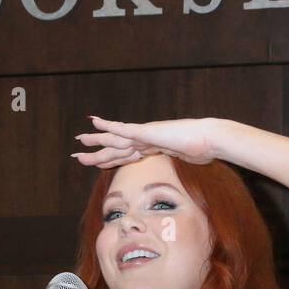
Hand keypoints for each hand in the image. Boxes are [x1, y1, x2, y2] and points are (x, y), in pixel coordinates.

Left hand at [72, 115, 219, 168]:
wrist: (210, 139)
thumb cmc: (205, 150)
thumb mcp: (190, 162)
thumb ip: (186, 162)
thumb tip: (196, 165)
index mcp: (153, 149)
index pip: (127, 156)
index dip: (110, 159)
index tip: (96, 162)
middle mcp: (146, 140)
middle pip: (116, 148)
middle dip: (97, 152)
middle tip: (78, 154)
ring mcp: (145, 135)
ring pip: (115, 139)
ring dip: (96, 140)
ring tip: (79, 140)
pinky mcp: (147, 132)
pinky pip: (123, 129)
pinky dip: (108, 126)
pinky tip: (94, 123)